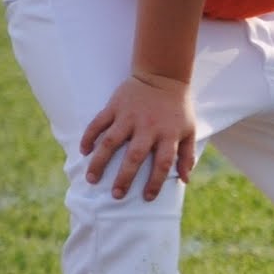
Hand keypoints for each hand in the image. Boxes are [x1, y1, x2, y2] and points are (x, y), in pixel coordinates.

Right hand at [80, 72, 195, 200]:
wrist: (162, 75)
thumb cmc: (177, 108)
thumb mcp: (189, 129)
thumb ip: (187, 155)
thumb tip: (185, 180)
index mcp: (167, 134)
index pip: (162, 163)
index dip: (155, 182)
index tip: (147, 198)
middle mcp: (147, 126)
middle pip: (134, 156)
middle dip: (124, 177)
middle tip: (116, 195)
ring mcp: (128, 116)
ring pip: (110, 142)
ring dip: (100, 162)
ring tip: (91, 179)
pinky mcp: (114, 106)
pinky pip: (98, 123)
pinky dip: (89, 137)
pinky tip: (83, 151)